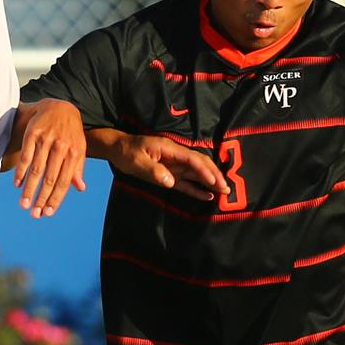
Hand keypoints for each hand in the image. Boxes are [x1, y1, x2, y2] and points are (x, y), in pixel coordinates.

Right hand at [10, 100, 87, 217]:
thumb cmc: (71, 132)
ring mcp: (46, 140)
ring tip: (24, 204)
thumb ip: (78, 168)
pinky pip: (26, 156)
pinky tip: (18, 184)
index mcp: (74, 153)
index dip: (56, 198)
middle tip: (34, 214)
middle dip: (41, 198)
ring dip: (29, 189)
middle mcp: (61, 147)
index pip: (64, 181)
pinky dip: (21, 171)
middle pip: (49, 178)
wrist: (60, 106)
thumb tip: (80, 188)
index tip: (48, 212)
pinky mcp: (33, 133)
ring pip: (36, 169)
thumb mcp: (79, 148)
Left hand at [108, 135, 225, 204]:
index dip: (204, 171)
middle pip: (200, 165)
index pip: (192, 160)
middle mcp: (176, 156)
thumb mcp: (137, 162)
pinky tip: (207, 195)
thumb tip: (171, 182)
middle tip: (226, 189)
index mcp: (170, 149)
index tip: (214, 182)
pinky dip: (197, 189)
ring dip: (210, 182)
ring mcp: (174, 165)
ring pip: (196, 173)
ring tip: (223, 192)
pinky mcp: (169, 174)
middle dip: (214, 176)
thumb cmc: (127, 152)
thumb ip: (154, 171)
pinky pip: (186, 182)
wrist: (118, 149)